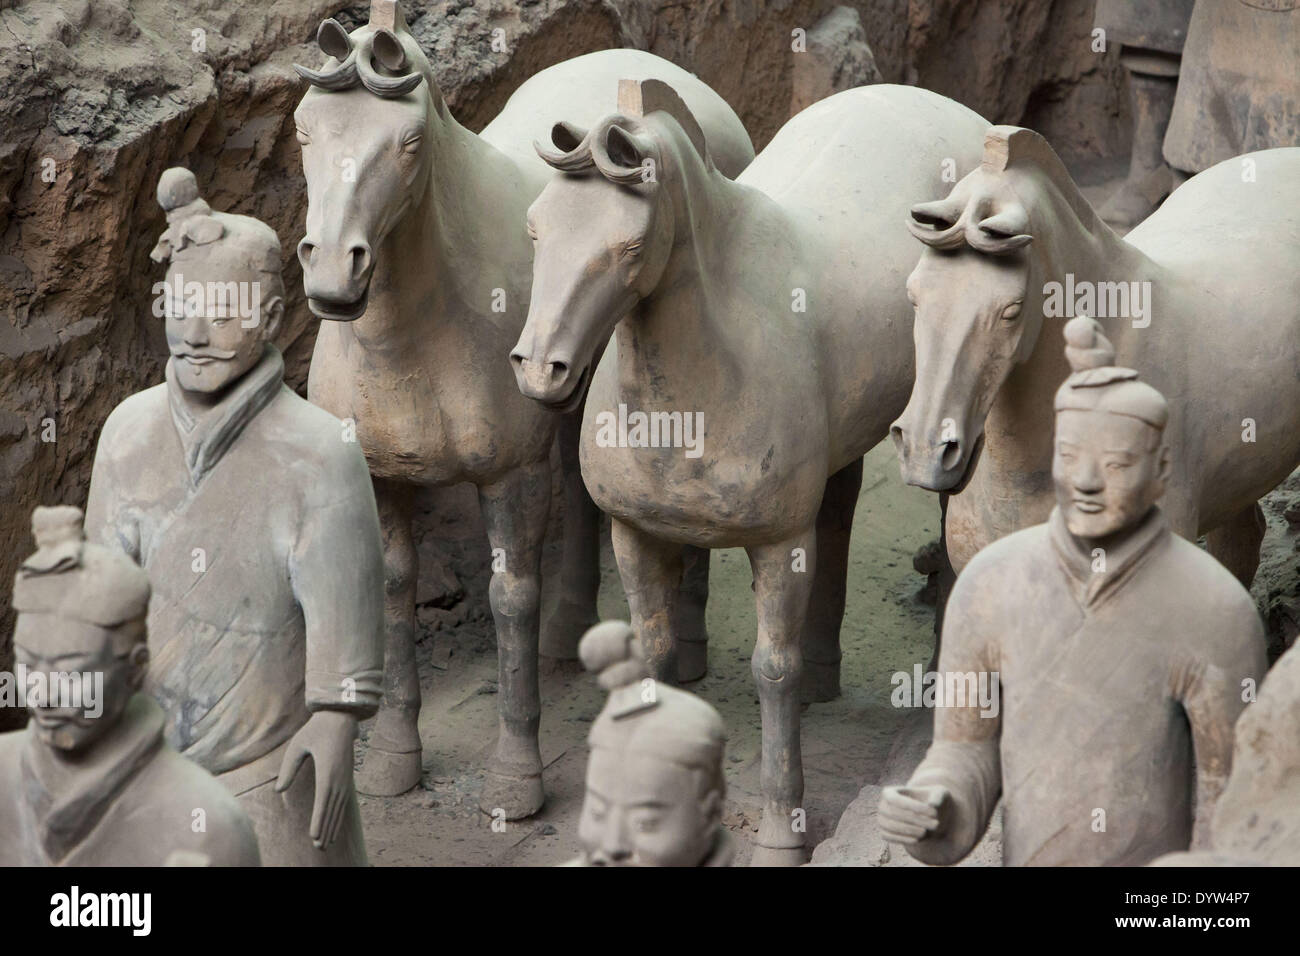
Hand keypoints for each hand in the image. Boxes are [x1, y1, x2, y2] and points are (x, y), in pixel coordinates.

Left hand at [276, 710, 357, 849]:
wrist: (341, 716)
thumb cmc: (317, 729)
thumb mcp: (298, 745)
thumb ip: (288, 768)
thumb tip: (278, 790)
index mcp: (328, 771)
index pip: (323, 802)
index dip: (319, 820)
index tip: (315, 836)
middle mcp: (339, 778)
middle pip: (333, 809)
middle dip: (326, 829)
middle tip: (320, 847)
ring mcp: (345, 777)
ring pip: (340, 807)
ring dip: (334, 825)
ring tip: (327, 842)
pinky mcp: (346, 776)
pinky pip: (343, 800)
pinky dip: (339, 814)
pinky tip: (335, 823)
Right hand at [878, 784, 949, 844]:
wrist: (927, 816)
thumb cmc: (931, 801)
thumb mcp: (938, 794)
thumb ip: (937, 796)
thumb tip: (932, 804)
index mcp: (890, 792)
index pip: (897, 799)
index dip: (914, 806)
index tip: (934, 812)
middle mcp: (882, 806)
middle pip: (894, 813)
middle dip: (916, 820)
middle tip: (936, 824)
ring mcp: (881, 820)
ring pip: (891, 826)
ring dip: (910, 830)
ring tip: (927, 831)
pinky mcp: (884, 833)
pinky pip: (889, 837)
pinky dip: (903, 839)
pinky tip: (917, 839)